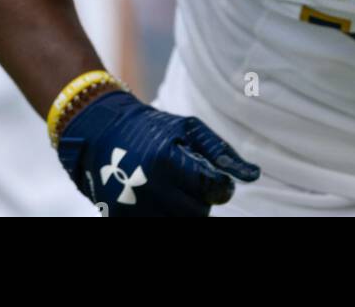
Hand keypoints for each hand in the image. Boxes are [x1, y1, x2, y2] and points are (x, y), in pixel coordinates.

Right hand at [56, 90, 259, 216]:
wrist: (101, 136)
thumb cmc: (153, 130)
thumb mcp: (189, 129)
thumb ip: (222, 154)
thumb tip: (254, 176)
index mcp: (167, 159)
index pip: (212, 188)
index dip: (221, 187)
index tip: (218, 182)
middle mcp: (148, 186)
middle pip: (199, 213)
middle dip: (200, 199)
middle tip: (187, 182)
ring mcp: (132, 208)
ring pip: (182, 224)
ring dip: (184, 212)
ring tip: (172, 190)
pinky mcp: (119, 221)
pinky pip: (159, 225)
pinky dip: (166, 216)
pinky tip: (160, 201)